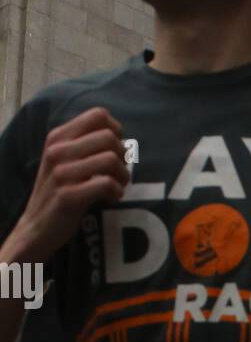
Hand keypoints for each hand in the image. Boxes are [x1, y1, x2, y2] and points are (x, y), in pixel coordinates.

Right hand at [15, 108, 128, 258]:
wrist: (37, 226)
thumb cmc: (58, 190)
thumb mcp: (63, 159)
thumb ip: (84, 144)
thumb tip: (118, 136)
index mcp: (58, 136)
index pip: (99, 115)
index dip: (116, 131)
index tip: (114, 150)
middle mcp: (57, 150)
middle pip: (109, 137)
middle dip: (122, 157)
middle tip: (118, 173)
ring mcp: (61, 173)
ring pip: (111, 159)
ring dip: (122, 176)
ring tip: (116, 186)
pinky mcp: (68, 195)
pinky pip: (106, 184)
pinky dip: (117, 192)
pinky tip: (110, 198)